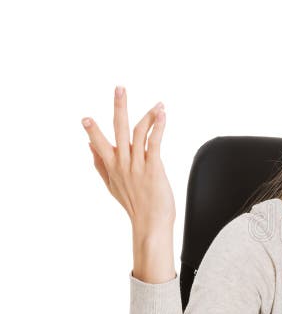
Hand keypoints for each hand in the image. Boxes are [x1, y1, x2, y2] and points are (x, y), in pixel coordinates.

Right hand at [81, 86, 175, 235]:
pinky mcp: (153, 167)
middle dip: (119, 107)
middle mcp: (123, 163)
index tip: (86, 118)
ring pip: (137, 132)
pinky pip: (154, 142)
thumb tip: (90, 147)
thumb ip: (100, 165)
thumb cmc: (135, 206)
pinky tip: (162, 114)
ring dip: (147, 115)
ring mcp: (137, 165)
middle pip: (118, 129)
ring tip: (157, 104)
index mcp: (112, 167)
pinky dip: (157, 126)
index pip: (100, 144)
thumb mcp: (112, 186)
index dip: (93, 131)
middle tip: (119, 88)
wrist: (150, 224)